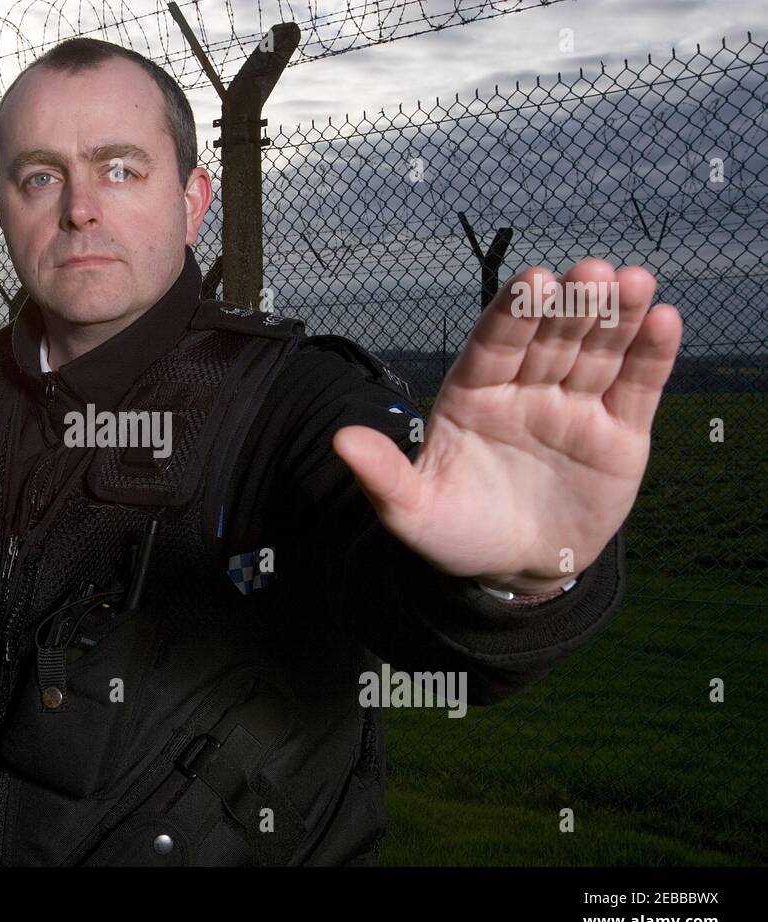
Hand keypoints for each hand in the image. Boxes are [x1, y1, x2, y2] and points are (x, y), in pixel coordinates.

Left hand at [332, 258, 681, 592]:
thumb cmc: (456, 531)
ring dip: (616, 315)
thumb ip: (383, 475)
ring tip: (634, 280)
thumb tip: (340, 442)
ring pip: (596, 352)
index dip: (511, 315)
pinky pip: (636, 388)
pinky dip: (651, 356)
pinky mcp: (618, 432)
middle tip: (591, 270)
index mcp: (472, 396)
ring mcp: (573, 407)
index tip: (530, 282)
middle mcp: (524, 390)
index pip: (493, 347)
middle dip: (570, 305)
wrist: (513, 568)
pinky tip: (663, 319)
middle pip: (550, 339)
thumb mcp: (413, 511)